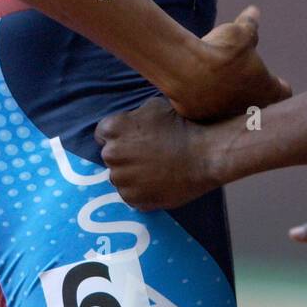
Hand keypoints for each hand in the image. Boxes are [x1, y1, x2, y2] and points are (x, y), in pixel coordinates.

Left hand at [96, 97, 216, 210]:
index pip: (102, 134)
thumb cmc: (181, 125)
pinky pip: (132, 195)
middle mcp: (111, 155)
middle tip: (148, 155)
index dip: (119, 136)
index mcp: (113, 129)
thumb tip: (128, 123)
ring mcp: (122, 180)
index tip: (134, 140)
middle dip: (125, 156)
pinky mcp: (134, 199)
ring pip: (121, 178)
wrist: (204, 154)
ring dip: (132, 175)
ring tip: (156, 170)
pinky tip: (159, 183)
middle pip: (111, 157)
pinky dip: (142, 191)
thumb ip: (132, 116)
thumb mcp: (153, 106)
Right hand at [173, 5, 290, 121]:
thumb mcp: (240, 33)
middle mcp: (250, 108)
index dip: (280, 86)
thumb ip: (250, 25)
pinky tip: (201, 89)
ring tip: (222, 83)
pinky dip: (208, 102)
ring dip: (230, 99)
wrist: (187, 68)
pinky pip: (209, 111)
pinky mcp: (203, 118)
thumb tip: (254, 10)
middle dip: (254, 93)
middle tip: (246, 80)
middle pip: (259, 104)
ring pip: (233, 110)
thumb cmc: (221, 51)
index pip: (283, 93)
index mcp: (267, 89)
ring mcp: (226, 116)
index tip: (276, 81)